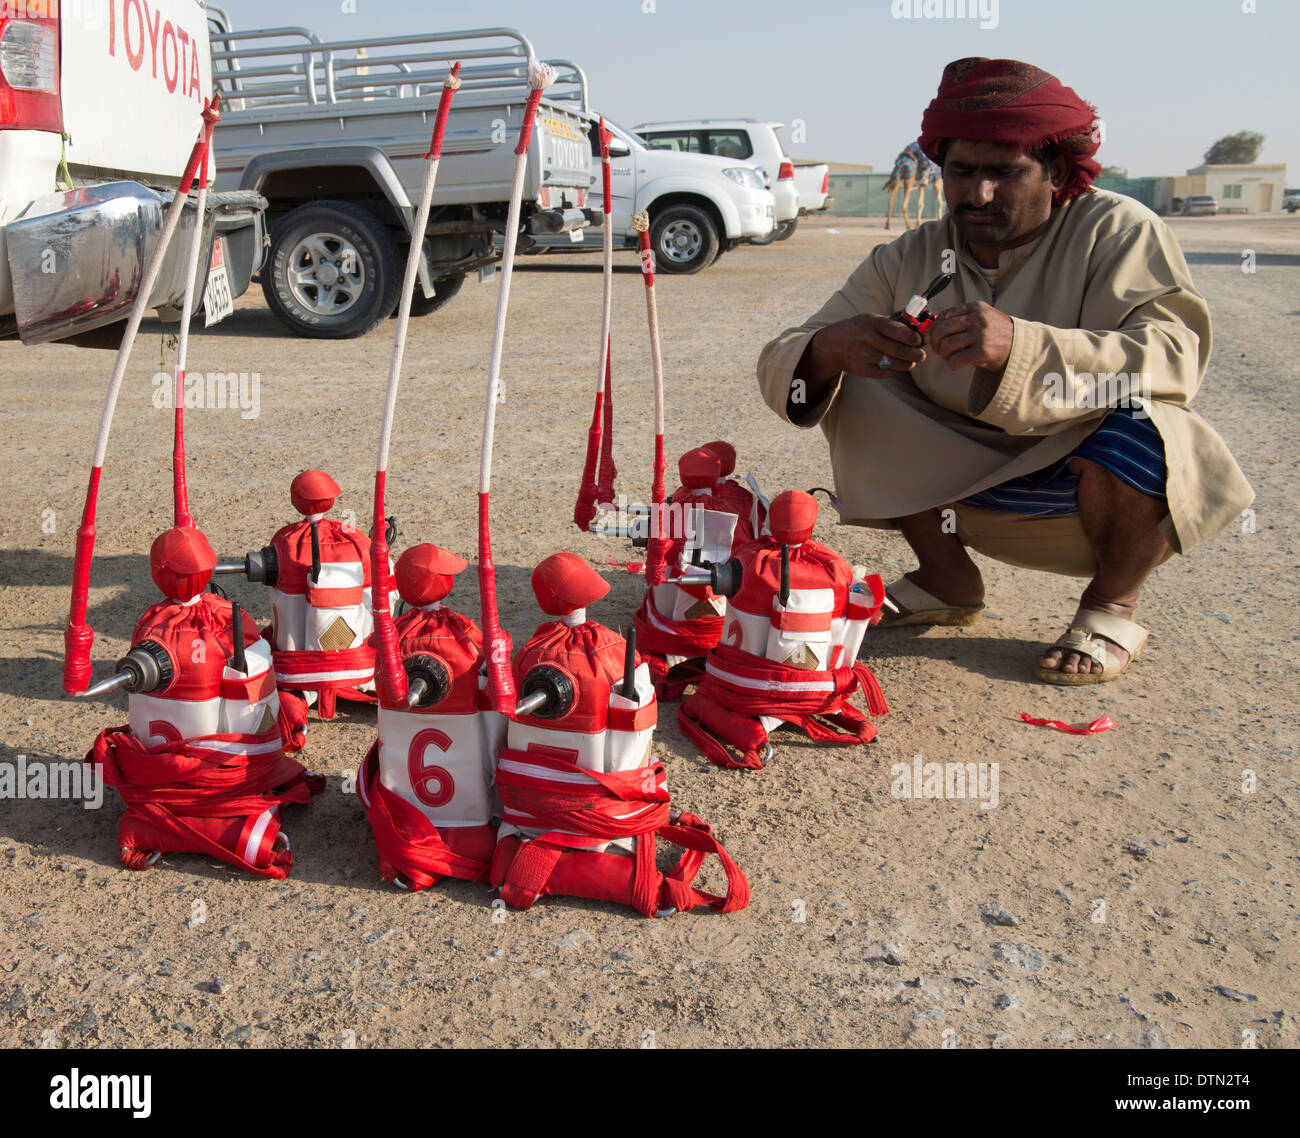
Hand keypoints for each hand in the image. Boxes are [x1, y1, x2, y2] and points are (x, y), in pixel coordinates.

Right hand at [802, 313, 925, 380]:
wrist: (831, 345)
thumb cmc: (856, 330)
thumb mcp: (870, 319)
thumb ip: (890, 324)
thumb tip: (914, 329)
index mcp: (872, 323)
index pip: (898, 330)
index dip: (912, 337)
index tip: (919, 341)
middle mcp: (868, 338)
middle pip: (898, 349)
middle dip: (914, 354)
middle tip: (921, 356)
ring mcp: (863, 355)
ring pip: (892, 363)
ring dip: (906, 364)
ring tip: (911, 363)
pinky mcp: (860, 369)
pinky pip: (882, 373)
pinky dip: (892, 371)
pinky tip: (895, 368)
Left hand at [926, 301, 1013, 372]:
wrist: (1021, 345)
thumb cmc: (997, 334)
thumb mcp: (982, 318)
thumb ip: (961, 320)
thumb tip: (931, 331)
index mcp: (975, 307)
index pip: (944, 315)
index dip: (933, 328)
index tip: (930, 338)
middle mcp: (978, 318)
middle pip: (942, 330)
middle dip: (935, 342)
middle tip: (938, 350)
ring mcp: (981, 334)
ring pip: (947, 345)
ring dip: (943, 355)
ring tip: (949, 357)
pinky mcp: (983, 351)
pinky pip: (956, 360)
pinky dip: (951, 364)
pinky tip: (956, 364)